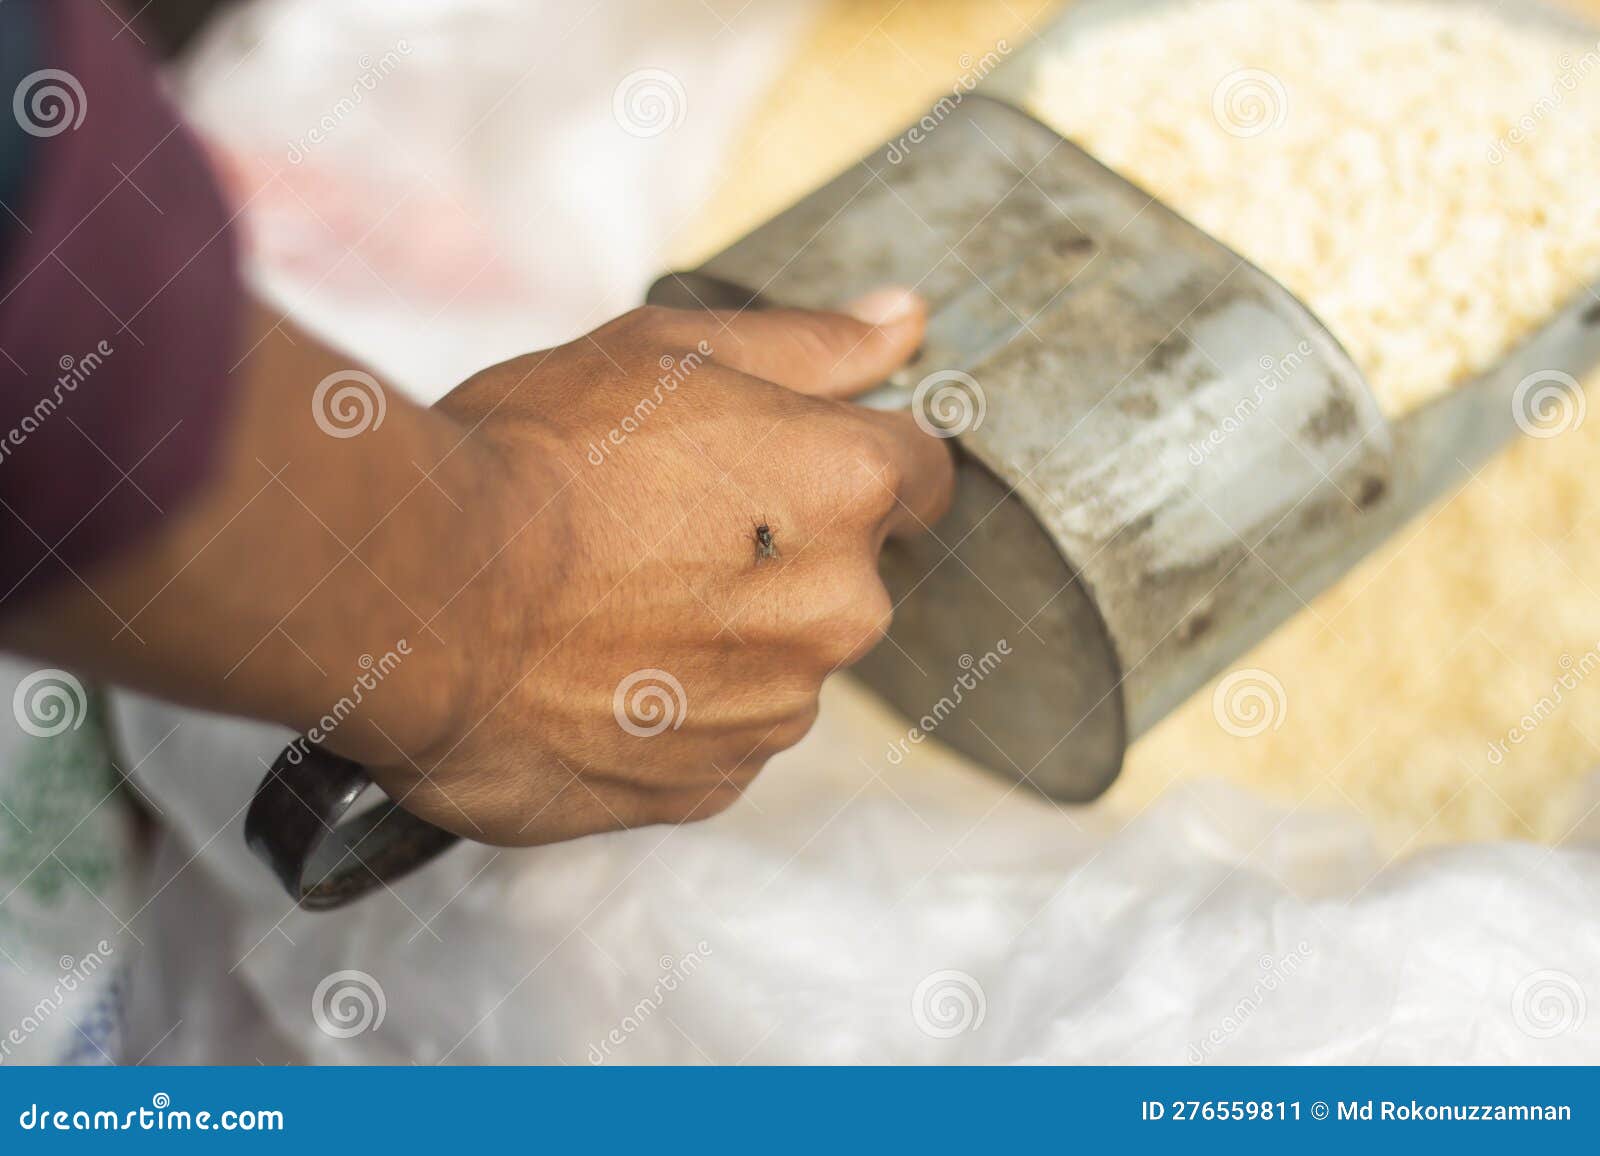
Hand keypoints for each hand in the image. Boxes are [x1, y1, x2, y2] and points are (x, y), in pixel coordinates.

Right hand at [380, 290, 954, 844]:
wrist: (418, 600)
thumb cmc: (533, 458)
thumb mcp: (669, 351)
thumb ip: (808, 344)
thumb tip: (904, 321)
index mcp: (848, 490)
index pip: (918, 471)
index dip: (851, 456)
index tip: (780, 460)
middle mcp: (841, 610)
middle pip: (846, 574)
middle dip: (781, 550)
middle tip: (656, 523)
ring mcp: (777, 711)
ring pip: (779, 661)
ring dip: (725, 635)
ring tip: (607, 603)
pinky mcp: (710, 786)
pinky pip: (718, 735)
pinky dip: (674, 708)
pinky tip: (596, 671)